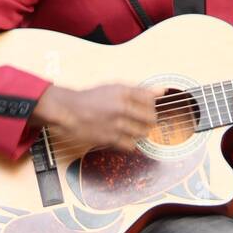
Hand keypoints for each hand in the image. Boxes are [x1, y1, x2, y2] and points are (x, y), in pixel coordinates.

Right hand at [31, 83, 168, 153]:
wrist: (70, 111)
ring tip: (132, 128)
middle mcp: (122, 107)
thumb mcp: (115, 88)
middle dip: (149, 120)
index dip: (150, 106)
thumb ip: (140, 90)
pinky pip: (131, 145)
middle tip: (141, 119)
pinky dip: (130, 142)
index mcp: (124, 92)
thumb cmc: (92, 98)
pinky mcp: (110, 138)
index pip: (151, 101)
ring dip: (140, 132)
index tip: (144, 107)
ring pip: (143, 133)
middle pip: (151, 118)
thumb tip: (162, 90)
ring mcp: (116, 124)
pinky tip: (124, 137)